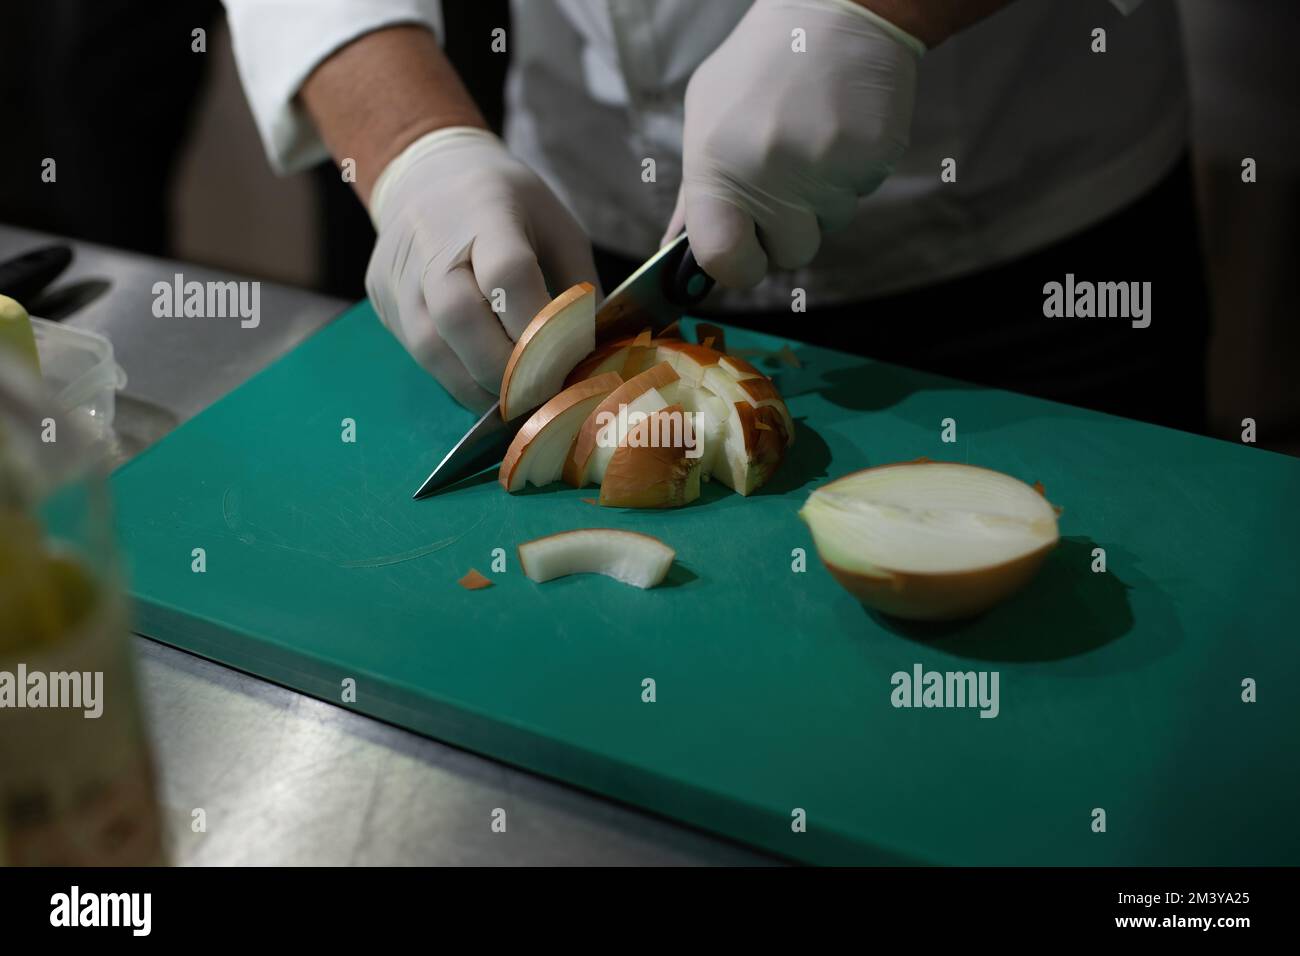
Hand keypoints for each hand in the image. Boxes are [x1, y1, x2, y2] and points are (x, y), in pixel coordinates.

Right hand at [366, 127, 598, 409]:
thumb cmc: (509, 204)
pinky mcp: (382, 299)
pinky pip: (415, 351)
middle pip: (458, 316)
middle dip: (504, 368)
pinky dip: (453, 377)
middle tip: (538, 394)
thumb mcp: (558, 227)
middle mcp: (431, 239)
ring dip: (476, 386)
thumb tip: (593, 356)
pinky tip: (483, 385)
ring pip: (429, 347)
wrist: (428, 174)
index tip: (565, 363)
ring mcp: (398, 271)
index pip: (508, 274)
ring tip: (513, 402)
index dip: (537, 328)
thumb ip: (577, 288)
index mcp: (486, 210)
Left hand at [665, 0, 923, 287]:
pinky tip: (841, 126)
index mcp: (716, 168)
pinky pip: (862, 194)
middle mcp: (768, 174)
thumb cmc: (761, 67)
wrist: (834, 11)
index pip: (723, 260)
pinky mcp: (869, 158)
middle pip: (789, 253)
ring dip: (824, 195)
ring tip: (813, 136)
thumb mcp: (706, 118)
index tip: (746, 253)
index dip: (738, 268)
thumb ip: (695, 191)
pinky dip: (853, 170)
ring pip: (830, 224)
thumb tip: (676, 250)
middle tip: (788, 176)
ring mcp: (823, 168)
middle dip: (790, 228)